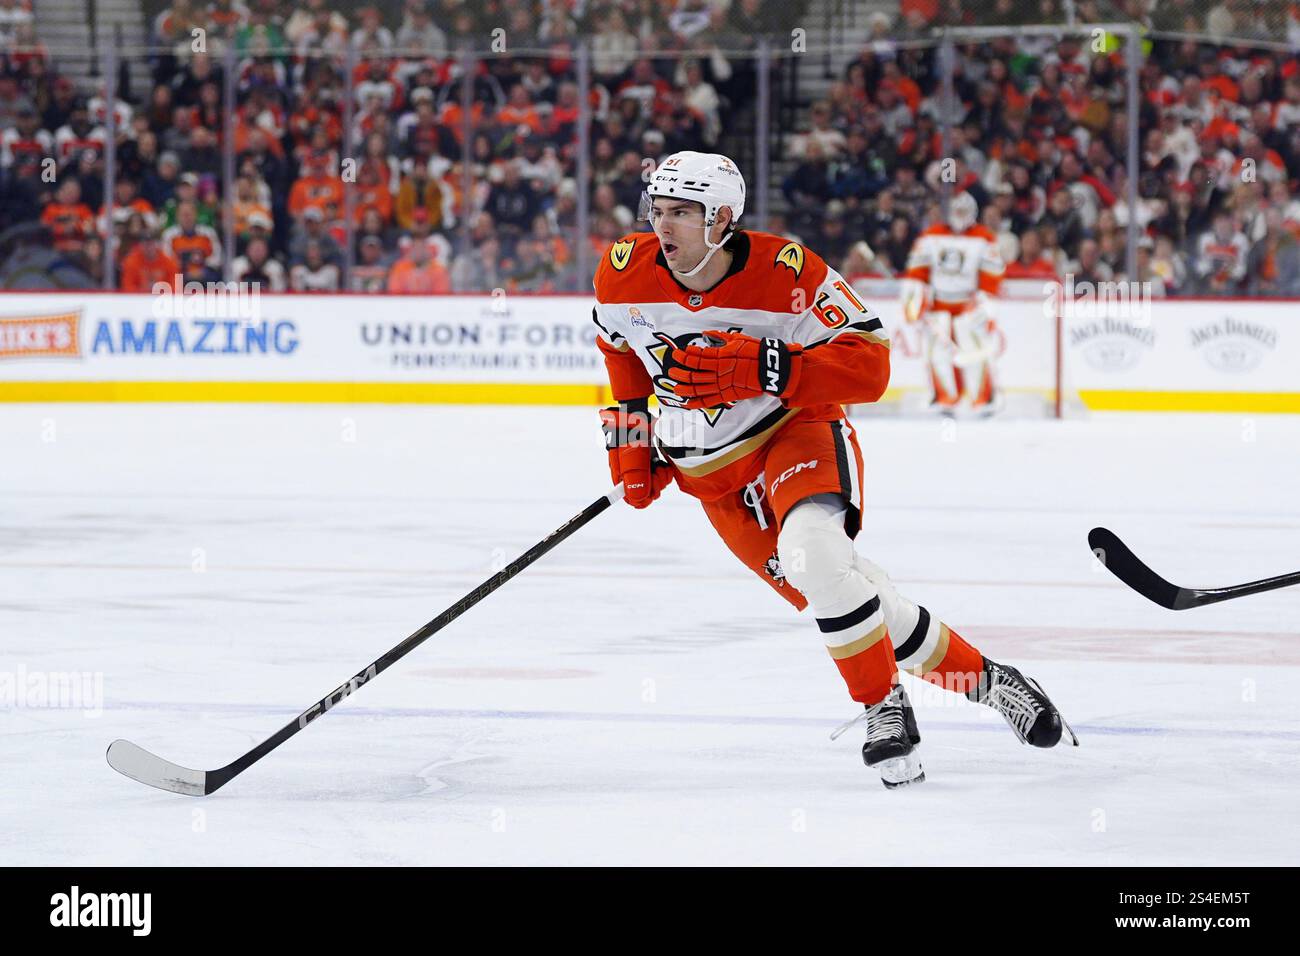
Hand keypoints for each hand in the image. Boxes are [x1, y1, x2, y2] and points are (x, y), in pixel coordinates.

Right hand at [599, 401, 672, 508]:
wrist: (640, 416)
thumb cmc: (632, 434)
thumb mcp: (633, 458)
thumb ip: (635, 480)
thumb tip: (639, 499)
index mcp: (621, 476)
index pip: (630, 498)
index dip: (642, 498)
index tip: (651, 490)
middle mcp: (630, 474)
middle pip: (645, 494)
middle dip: (655, 486)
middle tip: (658, 473)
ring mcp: (642, 469)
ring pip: (655, 486)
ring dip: (662, 478)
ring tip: (662, 466)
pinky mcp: (652, 463)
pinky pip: (661, 476)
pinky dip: (665, 472)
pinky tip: (664, 464)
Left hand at [664, 330, 802, 408]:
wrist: (771, 369)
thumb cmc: (756, 352)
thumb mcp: (738, 339)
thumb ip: (720, 338)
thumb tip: (706, 334)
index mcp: (721, 356)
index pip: (697, 357)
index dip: (685, 356)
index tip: (677, 354)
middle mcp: (719, 371)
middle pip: (693, 373)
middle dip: (680, 372)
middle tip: (671, 370)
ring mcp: (723, 385)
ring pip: (698, 388)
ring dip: (684, 387)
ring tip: (674, 387)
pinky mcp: (728, 396)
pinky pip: (709, 401)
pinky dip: (697, 403)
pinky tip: (687, 403)